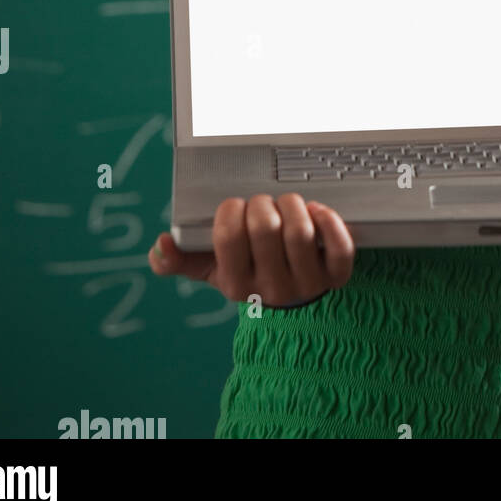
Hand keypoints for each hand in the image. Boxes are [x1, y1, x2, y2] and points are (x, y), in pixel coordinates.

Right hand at [148, 193, 354, 307]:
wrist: (288, 296)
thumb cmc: (248, 270)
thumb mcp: (211, 269)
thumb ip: (180, 258)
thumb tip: (161, 245)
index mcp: (237, 284)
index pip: (228, 237)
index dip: (230, 210)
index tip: (234, 206)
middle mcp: (272, 288)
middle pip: (266, 229)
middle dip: (262, 203)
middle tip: (262, 204)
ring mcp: (307, 283)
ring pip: (301, 232)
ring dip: (293, 205)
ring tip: (287, 204)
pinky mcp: (336, 275)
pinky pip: (339, 247)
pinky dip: (330, 221)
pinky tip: (318, 211)